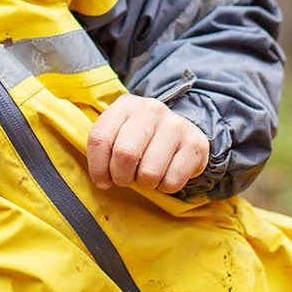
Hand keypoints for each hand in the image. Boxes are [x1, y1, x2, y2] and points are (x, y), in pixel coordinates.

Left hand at [87, 94, 209, 192]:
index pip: (100, 139)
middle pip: (125, 154)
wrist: (182, 132)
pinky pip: (172, 181)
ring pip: (149, 172)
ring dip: (145, 184)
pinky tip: (166, 174)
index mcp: (126, 105)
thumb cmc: (142, 139)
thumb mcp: (119, 133)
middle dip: (121, 177)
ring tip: (147, 175)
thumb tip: (101, 180)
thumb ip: (104, 149)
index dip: (97, 167)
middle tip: (126, 179)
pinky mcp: (195, 143)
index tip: (103, 180)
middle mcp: (151, 109)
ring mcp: (175, 124)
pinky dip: (165, 187)